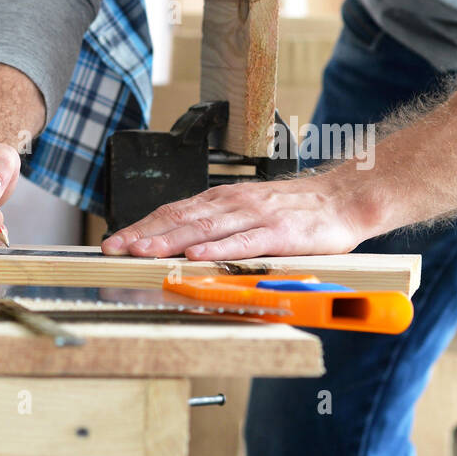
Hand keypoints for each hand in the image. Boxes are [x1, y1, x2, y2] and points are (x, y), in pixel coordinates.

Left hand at [102, 169, 373, 260]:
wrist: (343, 198)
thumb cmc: (293, 209)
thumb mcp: (246, 210)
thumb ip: (215, 223)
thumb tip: (177, 242)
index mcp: (220, 200)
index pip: (172, 211)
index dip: (141, 226)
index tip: (114, 242)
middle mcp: (232, 203)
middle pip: (180, 219)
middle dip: (145, 234)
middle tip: (115, 249)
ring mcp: (254, 216)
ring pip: (205, 230)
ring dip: (171, 241)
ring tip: (144, 251)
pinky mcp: (279, 232)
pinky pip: (244, 242)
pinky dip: (218, 249)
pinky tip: (198, 257)